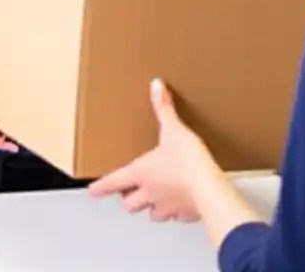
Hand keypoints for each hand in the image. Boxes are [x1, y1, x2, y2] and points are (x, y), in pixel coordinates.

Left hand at [88, 78, 221, 221]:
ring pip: (153, 215)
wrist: (211, 189)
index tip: (93, 190)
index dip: (101, 186)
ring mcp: (168, 206)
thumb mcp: (173, 129)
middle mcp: (150, 193)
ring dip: (151, 210)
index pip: (113, 182)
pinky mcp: (187, 214)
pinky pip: (178, 217)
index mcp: (141, 173)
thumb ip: (163, 109)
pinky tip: (183, 207)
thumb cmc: (188, 162)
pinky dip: (177, 213)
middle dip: (128, 200)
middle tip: (127, 196)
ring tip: (154, 203)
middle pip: (130, 204)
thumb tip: (156, 88)